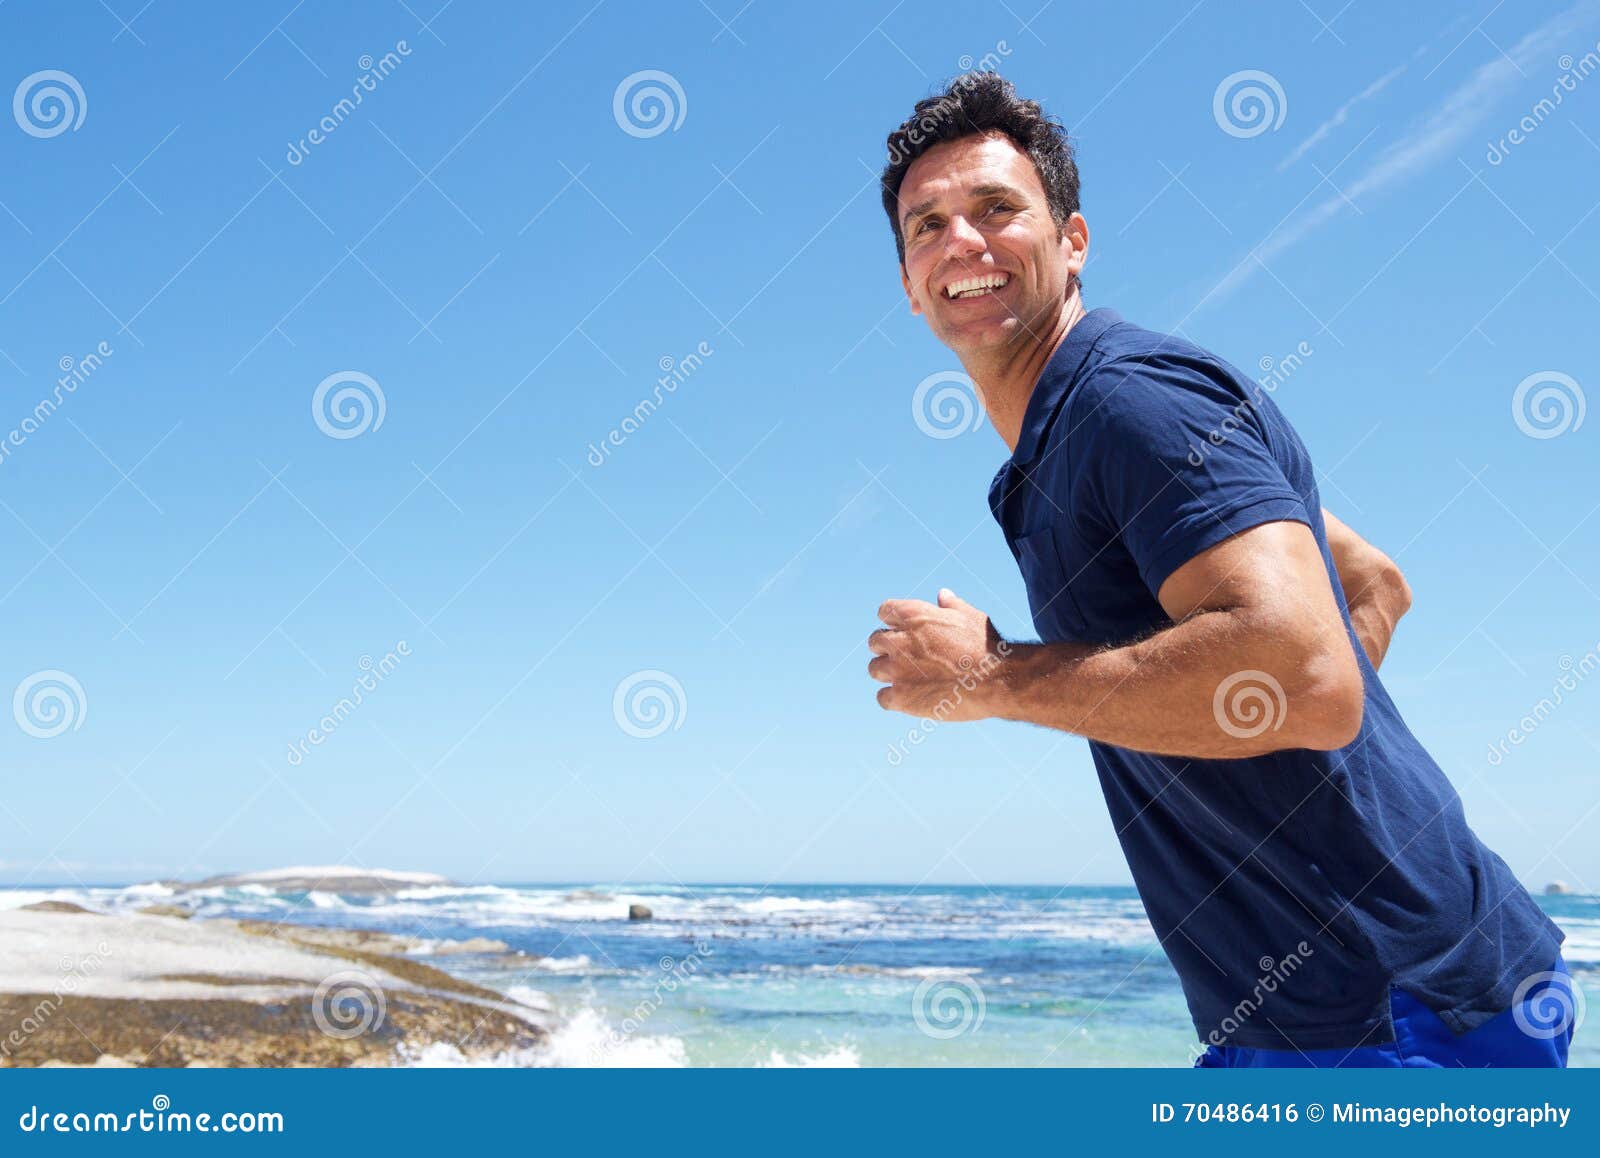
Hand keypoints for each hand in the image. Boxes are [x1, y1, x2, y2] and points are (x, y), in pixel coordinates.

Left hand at [868, 589, 1006, 719]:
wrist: (996, 680)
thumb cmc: (985, 645)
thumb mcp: (969, 616)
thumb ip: (951, 605)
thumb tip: (943, 594)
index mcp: (912, 616)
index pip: (884, 612)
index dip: (894, 621)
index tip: (903, 630)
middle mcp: (899, 640)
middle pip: (875, 641)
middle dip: (888, 648)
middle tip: (907, 657)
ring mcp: (897, 670)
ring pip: (874, 669)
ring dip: (888, 672)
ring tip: (909, 678)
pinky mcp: (901, 697)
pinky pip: (882, 698)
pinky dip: (893, 698)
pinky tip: (910, 698)